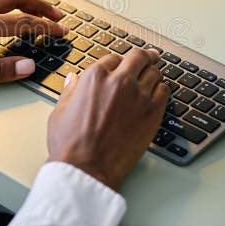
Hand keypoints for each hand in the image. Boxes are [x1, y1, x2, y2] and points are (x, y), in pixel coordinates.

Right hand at [46, 48, 168, 190]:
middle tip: (150, 56)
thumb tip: (73, 79)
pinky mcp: (153, 112)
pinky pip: (164, 91)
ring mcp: (139, 95)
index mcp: (94, 77)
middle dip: (144, 56)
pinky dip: (161, 90)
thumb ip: (70, 91)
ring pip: (154, 72)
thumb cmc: (71, 145)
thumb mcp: (60, 112)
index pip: (112, 58)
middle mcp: (119, 81)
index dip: (117, 62)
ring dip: (152, 73)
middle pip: (138, 57)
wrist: (87, 169)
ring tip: (153, 75)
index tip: (121, 65)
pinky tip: (157, 94)